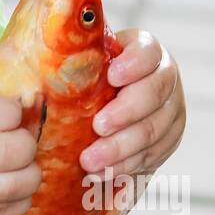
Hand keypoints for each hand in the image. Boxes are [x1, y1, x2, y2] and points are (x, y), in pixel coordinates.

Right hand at [0, 85, 42, 214]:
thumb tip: (30, 107)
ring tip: (25, 167)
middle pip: (8, 153)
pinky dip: (18, 200)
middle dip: (27, 147)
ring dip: (29, 177)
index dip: (16, 113)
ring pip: (8, 188)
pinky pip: (0, 210)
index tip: (11, 114)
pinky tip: (14, 188)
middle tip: (22, 142)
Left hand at [79, 29, 185, 179]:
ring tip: (90, 161)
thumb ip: (73, 54)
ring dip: (121, 148)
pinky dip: (125, 166)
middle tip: (97, 127)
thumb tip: (43, 40)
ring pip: (154, 130)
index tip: (112, 77)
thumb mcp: (81, 58)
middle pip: (154, 93)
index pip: (147, 51)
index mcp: (145, 50)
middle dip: (125, 113)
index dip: (133, 64)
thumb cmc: (85, 75)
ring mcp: (171, 109)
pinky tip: (101, 174)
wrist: (105, 101)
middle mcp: (164, 77)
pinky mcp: (169, 139)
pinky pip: (152, 155)